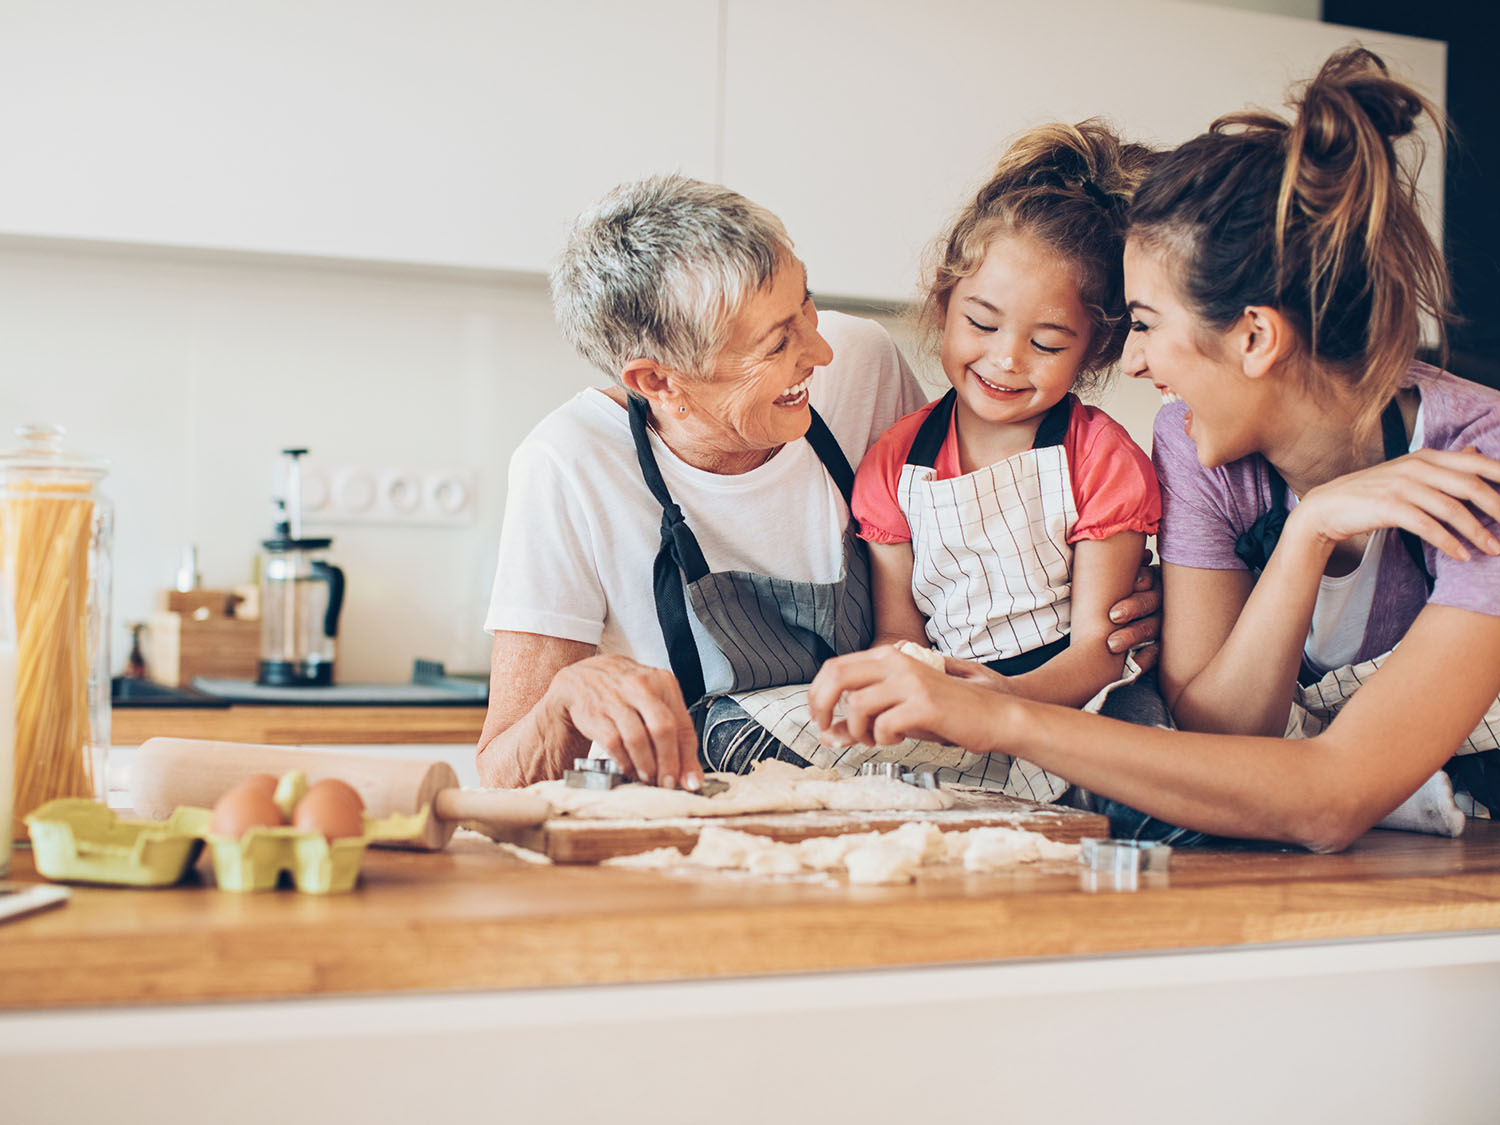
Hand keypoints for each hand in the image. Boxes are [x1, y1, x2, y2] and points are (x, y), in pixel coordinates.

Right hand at [547, 655, 700, 788]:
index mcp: (663, 683)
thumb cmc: (624, 691)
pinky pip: (615, 745)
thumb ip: (674, 732)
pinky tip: (630, 769)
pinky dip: (625, 762)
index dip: (688, 758)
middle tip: (668, 784)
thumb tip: (690, 775)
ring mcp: (617, 700)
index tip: (690, 782)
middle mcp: (641, 687)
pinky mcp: (596, 715)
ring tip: (649, 778)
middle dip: (669, 763)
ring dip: (646, 766)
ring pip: (638, 739)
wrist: (581, 677)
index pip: (684, 725)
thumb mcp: (653, 701)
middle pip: (663, 730)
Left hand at [807, 647, 1012, 751]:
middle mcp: (897, 662)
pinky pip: (884, 724)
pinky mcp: (924, 704)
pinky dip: (883, 738)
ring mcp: (911, 681)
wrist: (993, 716)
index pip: (835, 666)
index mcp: (889, 657)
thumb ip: (862, 719)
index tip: (818, 718)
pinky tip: (898, 738)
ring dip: (859, 731)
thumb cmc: (945, 713)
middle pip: (837, 676)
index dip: (817, 694)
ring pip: (858, 705)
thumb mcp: (898, 711)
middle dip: (822, 706)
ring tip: (877, 738)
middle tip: (826, 730)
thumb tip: (826, 734)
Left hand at [1104, 548, 1161, 667]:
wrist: (1106, 627)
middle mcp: (1157, 601)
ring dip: (1133, 635)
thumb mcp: (1103, 576)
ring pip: (1153, 628)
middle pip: (1152, 601)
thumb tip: (1082, 533)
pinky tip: (1134, 665)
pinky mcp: (1157, 646)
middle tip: (1113, 615)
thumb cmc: (1101, 594)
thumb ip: (1101, 562)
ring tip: (1112, 644)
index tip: (1132, 581)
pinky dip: (1145, 659)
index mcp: (1148, 579)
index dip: (1143, 578)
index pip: (1151, 576)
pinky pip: (1155, 654)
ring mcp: (1159, 624)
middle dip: (1134, 607)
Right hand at [1292, 447, 1499, 561]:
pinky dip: (1449, 543)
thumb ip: (1444, 464)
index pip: (1476, 463)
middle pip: (1470, 486)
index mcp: (1427, 456)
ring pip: (1452, 509)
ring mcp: (1402, 485)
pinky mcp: (1389, 507)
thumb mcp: (1409, 471)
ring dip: (1477, 532)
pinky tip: (1462, 556)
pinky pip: (1428, 526)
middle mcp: (1417, 466)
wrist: (1328, 507)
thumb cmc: (1372, 492)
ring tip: (1494, 550)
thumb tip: (1476, 451)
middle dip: (1498, 508)